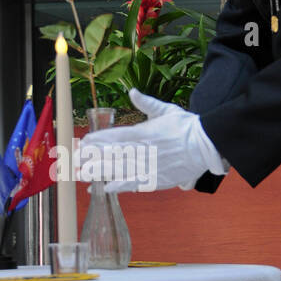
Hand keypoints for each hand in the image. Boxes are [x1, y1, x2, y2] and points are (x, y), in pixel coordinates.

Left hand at [78, 89, 227, 192]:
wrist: (206, 145)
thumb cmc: (186, 127)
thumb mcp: (166, 110)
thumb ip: (146, 103)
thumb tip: (132, 92)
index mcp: (143, 132)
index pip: (114, 136)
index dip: (97, 140)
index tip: (83, 142)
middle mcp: (142, 150)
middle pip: (111, 155)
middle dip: (91, 158)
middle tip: (73, 161)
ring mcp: (148, 166)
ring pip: (118, 171)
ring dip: (99, 173)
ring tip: (82, 175)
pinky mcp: (156, 179)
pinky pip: (133, 184)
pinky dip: (119, 186)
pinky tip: (105, 188)